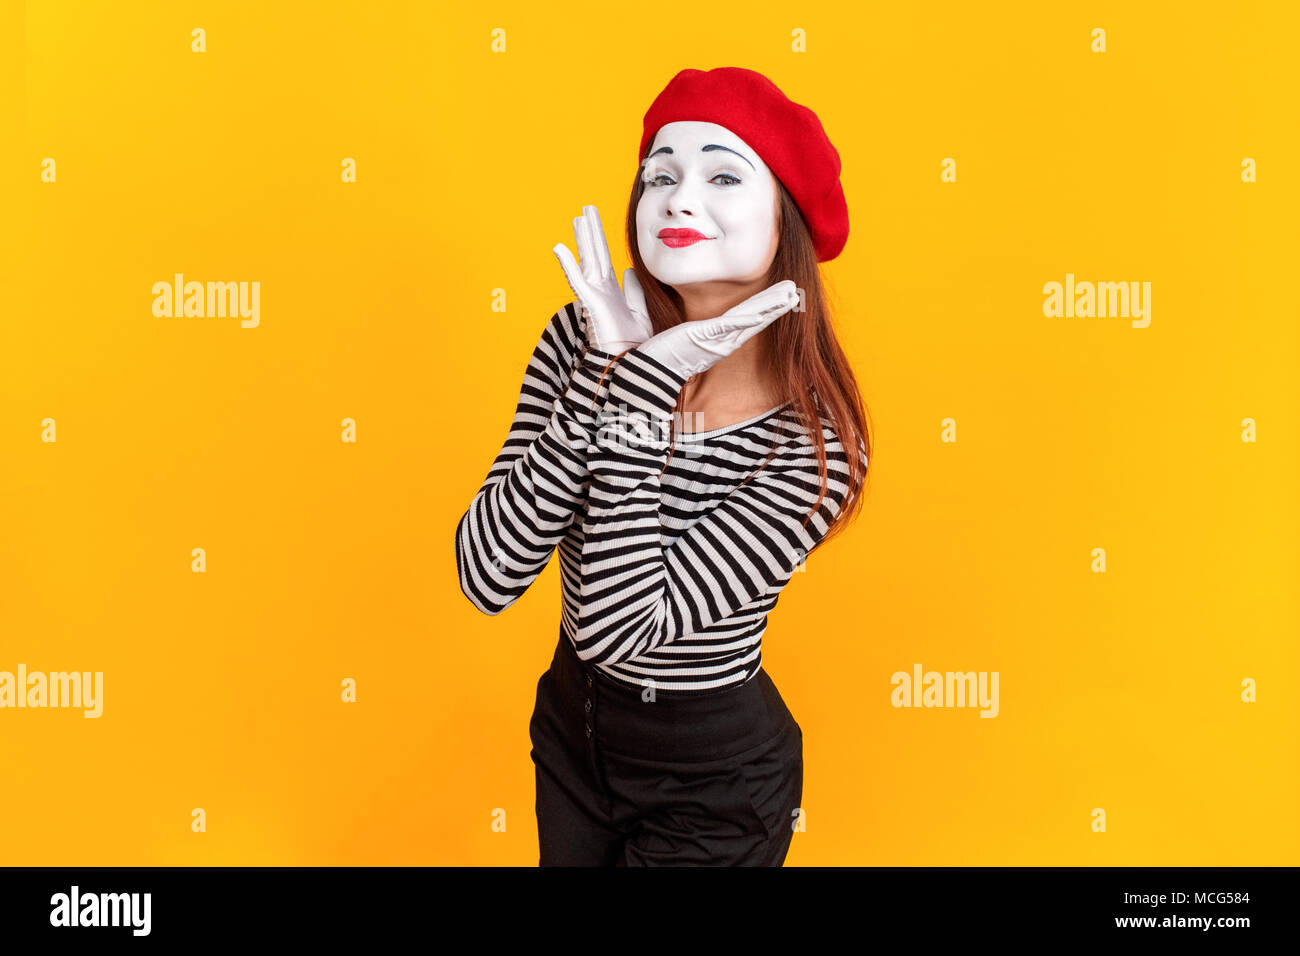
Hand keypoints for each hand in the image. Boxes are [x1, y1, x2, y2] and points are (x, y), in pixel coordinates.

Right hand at [553, 204, 652, 353]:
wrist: (632, 366)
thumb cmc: (637, 347)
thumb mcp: (640, 313)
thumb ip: (635, 292)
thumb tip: (630, 271)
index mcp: (612, 294)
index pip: (606, 262)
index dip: (601, 243)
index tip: (596, 225)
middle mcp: (601, 293)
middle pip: (596, 254)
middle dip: (592, 232)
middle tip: (587, 209)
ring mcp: (595, 297)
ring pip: (589, 260)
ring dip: (584, 238)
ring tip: (580, 216)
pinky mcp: (591, 304)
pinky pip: (577, 280)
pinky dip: (568, 264)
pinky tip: (559, 246)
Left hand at [637, 281, 799, 379]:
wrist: (640, 374)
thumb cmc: (642, 352)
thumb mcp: (642, 315)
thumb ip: (638, 296)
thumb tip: (631, 274)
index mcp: (707, 337)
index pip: (738, 318)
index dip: (759, 307)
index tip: (776, 296)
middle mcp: (718, 341)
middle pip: (753, 319)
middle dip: (774, 305)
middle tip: (795, 291)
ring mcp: (717, 341)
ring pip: (751, 319)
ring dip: (772, 307)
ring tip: (793, 294)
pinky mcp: (711, 339)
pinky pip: (737, 325)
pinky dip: (755, 316)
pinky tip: (771, 308)